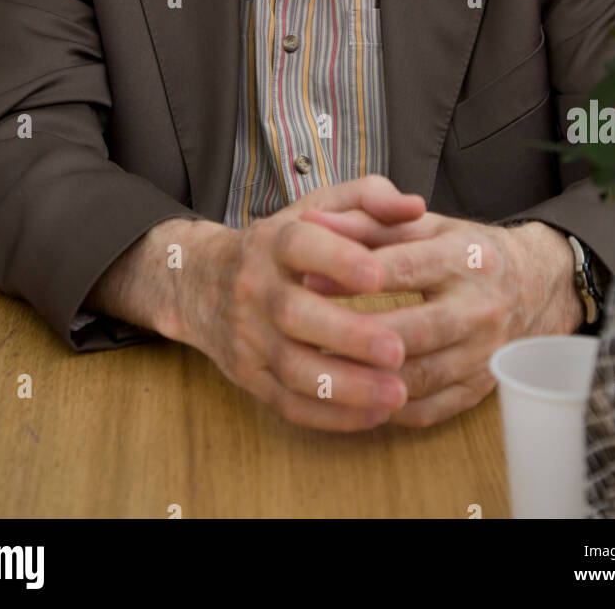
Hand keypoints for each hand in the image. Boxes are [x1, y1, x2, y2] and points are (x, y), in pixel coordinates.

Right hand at [176, 175, 426, 430]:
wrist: (199, 281)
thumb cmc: (281, 243)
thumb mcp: (317, 207)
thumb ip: (368, 199)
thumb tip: (415, 207)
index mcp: (273, 241)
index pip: (300, 245)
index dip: (337, 259)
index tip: (379, 274)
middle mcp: (254, 287)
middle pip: (295, 314)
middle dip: (348, 335)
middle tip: (398, 350)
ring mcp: (247, 336)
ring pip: (292, 368)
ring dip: (346, 387)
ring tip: (398, 394)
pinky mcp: (248, 376)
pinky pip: (288, 403)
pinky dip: (331, 415)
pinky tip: (374, 414)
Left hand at [298, 208, 583, 427]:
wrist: (536, 285)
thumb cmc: (466, 251)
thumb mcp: (425, 225)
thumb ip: (366, 223)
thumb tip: (310, 223)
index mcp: (466, 258)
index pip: (404, 268)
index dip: (353, 276)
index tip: (306, 280)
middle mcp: (480, 307)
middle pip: (413, 331)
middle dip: (357, 337)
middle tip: (304, 336)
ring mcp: (483, 353)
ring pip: (419, 378)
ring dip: (366, 380)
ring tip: (319, 371)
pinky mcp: (480, 389)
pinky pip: (429, 409)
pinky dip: (388, 409)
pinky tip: (354, 395)